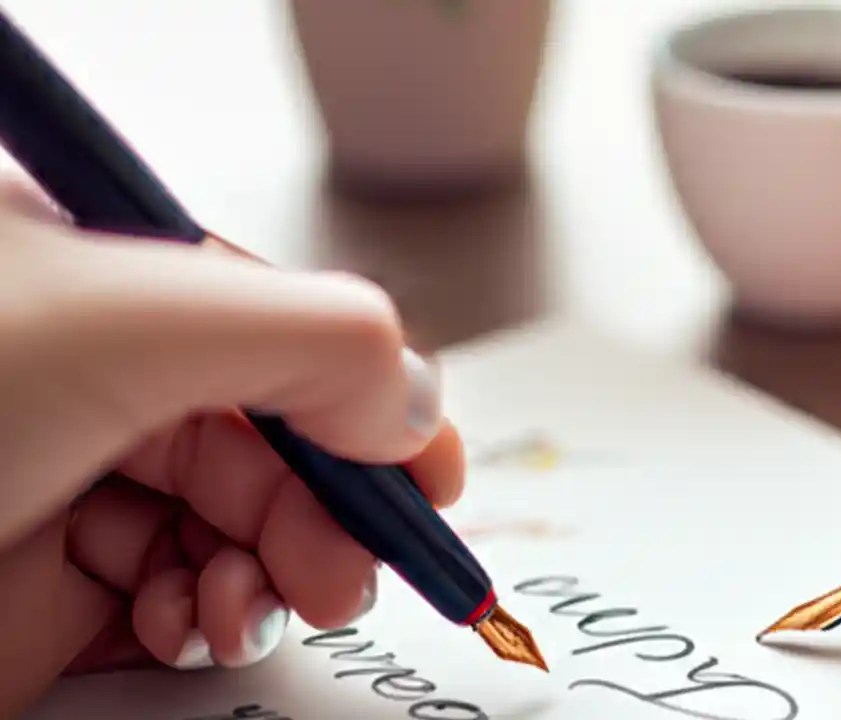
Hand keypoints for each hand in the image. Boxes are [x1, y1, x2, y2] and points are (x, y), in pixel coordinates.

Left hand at [0, 179, 464, 715]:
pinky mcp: (49, 589)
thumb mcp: (121, 322)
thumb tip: (417, 400)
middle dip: (325, 509)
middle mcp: (96, 376)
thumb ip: (311, 336)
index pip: (284, 330)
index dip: (371, 399)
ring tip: (253, 604)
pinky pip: (177, 600)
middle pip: (273, 441)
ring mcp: (75, 483)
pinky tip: (198, 626)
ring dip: (270, 575)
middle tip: (343, 565)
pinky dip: (211, 622)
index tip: (430, 473)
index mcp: (106, 280)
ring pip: (237, 528)